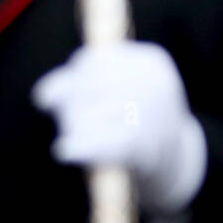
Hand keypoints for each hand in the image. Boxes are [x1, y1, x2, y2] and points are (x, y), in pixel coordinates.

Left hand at [32, 41, 207, 214]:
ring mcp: (146, 113)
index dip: (77, 79)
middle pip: (87, 86)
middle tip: (76, 123)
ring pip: (84, 115)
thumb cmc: (139, 120)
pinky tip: (65, 150)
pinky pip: (93, 144)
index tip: (78, 97)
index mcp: (151, 62)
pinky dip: (75, 148)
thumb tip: (43, 96)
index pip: (94, 60)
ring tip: (79, 139)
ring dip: (74, 128)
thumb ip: (74, 85)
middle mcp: (152, 83)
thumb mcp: (115, 91)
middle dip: (73, 106)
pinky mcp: (137, 147)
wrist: (178, 161)